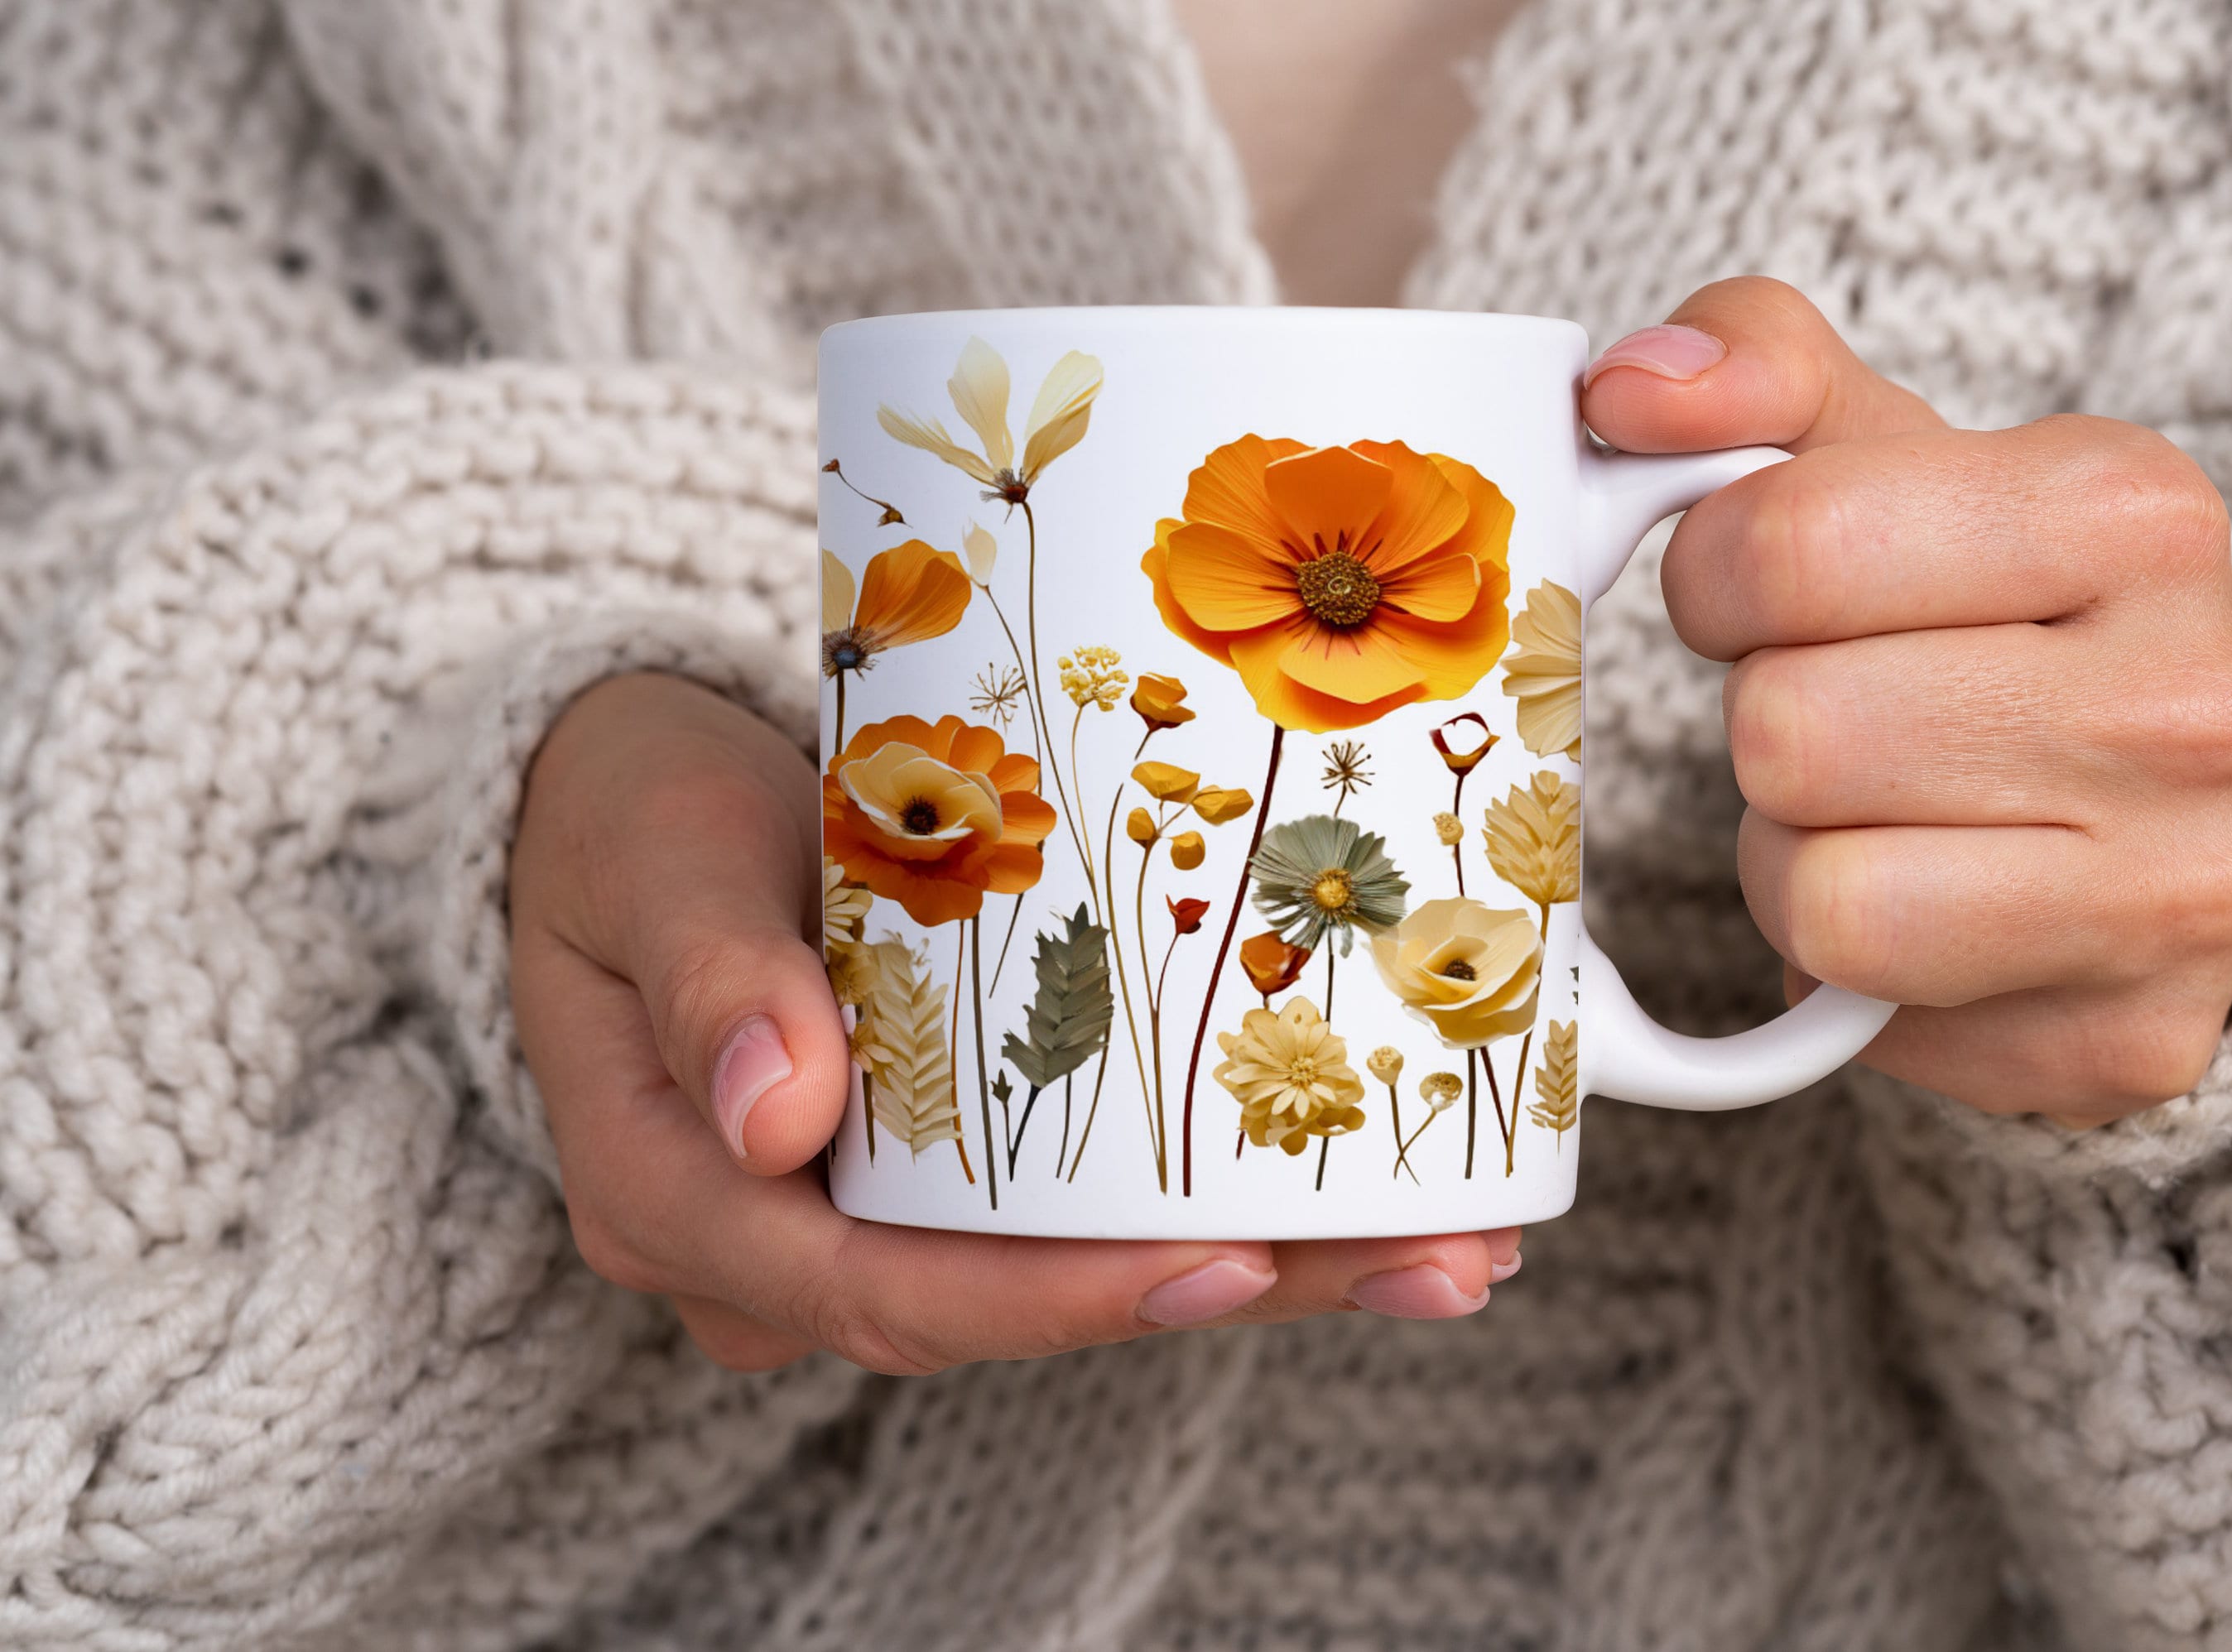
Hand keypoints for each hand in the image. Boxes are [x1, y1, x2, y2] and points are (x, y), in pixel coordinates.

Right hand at [508, 673, 1515, 1372]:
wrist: (628, 805)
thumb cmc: (627, 816)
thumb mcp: (648, 862)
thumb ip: (706, 981)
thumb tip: (780, 1116)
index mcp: (685, 1201)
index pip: (887, 1292)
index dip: (1061, 1297)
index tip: (1223, 1263)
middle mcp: (780, 1247)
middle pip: (1016, 1307)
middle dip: (1228, 1290)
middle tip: (1432, 1260)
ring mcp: (861, 1218)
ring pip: (1068, 1275)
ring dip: (1263, 1264)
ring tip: (1453, 1239)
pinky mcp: (935, 1170)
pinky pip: (1077, 1212)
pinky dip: (1218, 1202)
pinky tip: (1362, 1189)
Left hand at [1583, 279, 2231, 1126]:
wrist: (2150, 810)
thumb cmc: (1982, 612)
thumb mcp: (1885, 453)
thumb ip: (1753, 369)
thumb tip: (1629, 389)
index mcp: (2131, 511)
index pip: (1785, 542)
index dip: (1718, 577)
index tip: (1767, 594)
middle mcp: (2190, 700)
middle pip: (1787, 727)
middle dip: (1767, 723)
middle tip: (1844, 713)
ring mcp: (2176, 887)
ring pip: (1810, 879)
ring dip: (1790, 848)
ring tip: (1881, 811)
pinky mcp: (2122, 1037)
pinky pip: (1851, 992)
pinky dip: (1835, 954)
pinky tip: (1912, 908)